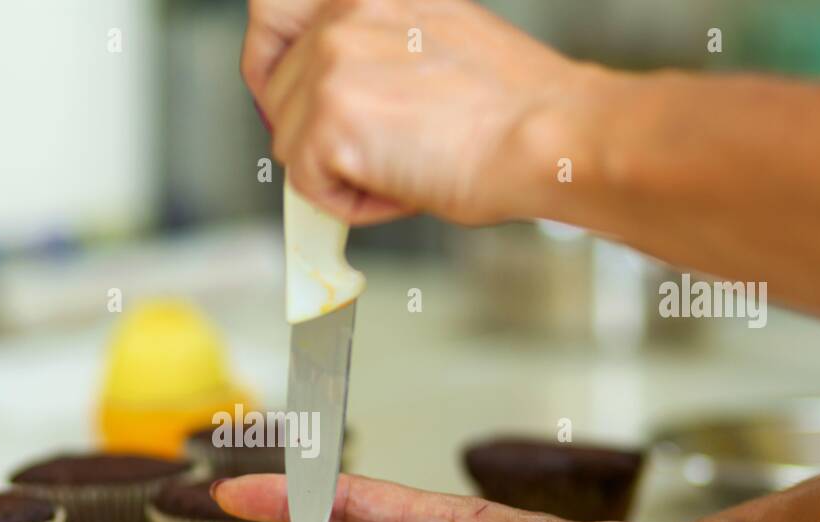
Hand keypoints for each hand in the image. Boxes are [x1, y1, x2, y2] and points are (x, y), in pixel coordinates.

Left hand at [242, 0, 584, 224]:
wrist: (548, 137)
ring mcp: (329, 64)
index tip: (283, 92)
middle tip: (368, 152)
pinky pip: (308, 186)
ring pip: (288, 144)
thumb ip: (369, 53)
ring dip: (336, 170)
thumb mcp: (430, 43)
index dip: (271, 60)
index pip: (273, 11)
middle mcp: (342, 13)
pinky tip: (402, 185)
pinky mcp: (327, 121)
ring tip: (404, 166)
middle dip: (312, 133)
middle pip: (276, 92)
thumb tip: (331, 96)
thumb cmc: (512, 107)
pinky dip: (350, 203)